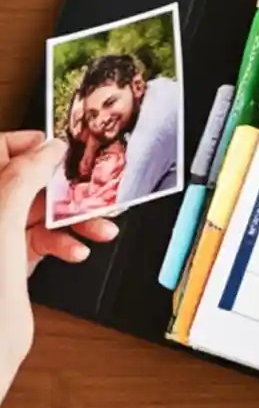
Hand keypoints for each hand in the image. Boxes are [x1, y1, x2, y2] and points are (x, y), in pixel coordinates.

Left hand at [0, 131, 116, 402]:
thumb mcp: (2, 226)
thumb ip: (22, 180)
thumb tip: (46, 149)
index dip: (28, 147)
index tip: (60, 151)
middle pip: (23, 182)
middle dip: (63, 188)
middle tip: (91, 191)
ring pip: (38, 212)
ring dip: (74, 219)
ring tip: (99, 229)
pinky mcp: (8, 261)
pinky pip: (41, 240)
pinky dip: (65, 243)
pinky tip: (77, 251)